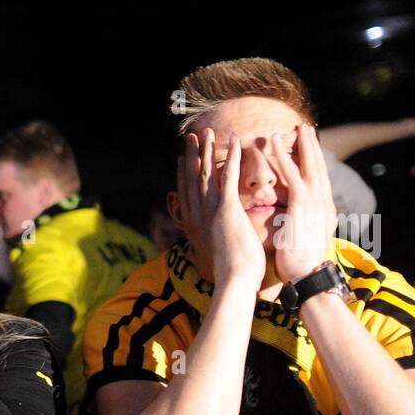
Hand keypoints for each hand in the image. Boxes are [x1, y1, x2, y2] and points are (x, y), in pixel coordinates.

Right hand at [176, 128, 265, 291]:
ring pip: (206, 174)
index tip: (181, 159)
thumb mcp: (212, 258)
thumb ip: (209, 246)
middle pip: (191, 179)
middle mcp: (196, 216)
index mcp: (193, 226)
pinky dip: (230, 158)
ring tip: (207, 132)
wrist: (233, 282)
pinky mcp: (227, 209)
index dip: (183, 174)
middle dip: (191, 156)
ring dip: (207, 151)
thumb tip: (206, 248)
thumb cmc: (228, 276)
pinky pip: (228, 178)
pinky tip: (233, 142)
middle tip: (191, 137)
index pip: (186, 194)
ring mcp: (210, 212)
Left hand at [270, 124, 337, 282]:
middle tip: (306, 129)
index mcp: (325, 212)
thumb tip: (297, 224)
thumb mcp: (305, 242)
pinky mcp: (302, 205)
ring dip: (302, 145)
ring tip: (296, 128)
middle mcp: (324, 203)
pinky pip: (292, 175)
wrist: (307, 276)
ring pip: (309, 166)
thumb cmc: (302, 265)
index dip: (315, 163)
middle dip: (313, 147)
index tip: (310, 149)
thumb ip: (303, 228)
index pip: (320, 181)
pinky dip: (283, 157)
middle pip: (319, 168)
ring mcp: (316, 202)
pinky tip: (273, 144)